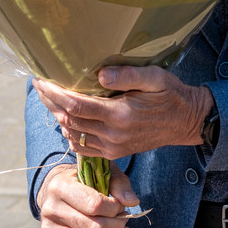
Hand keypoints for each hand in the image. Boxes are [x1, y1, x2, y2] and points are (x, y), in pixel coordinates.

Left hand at [33, 66, 213, 158]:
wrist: (187, 122)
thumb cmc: (171, 94)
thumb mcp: (155, 77)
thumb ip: (127, 75)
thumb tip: (99, 75)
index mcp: (120, 114)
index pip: (75, 105)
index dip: (54, 93)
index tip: (41, 79)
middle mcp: (112, 134)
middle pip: (68, 120)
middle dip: (50, 102)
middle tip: (40, 86)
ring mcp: (113, 146)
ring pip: (72, 134)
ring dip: (57, 117)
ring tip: (49, 99)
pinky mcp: (115, 152)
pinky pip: (83, 147)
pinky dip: (69, 133)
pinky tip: (66, 119)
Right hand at [37, 162, 138, 227]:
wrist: (53, 190)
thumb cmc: (82, 179)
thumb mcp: (100, 172)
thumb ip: (118, 184)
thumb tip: (133, 202)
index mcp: (60, 187)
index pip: (94, 204)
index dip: (115, 208)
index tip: (121, 206)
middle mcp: (51, 210)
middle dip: (117, 227)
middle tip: (125, 221)